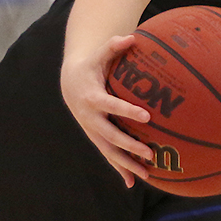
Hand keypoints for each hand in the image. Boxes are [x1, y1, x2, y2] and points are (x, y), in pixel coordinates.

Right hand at [61, 33, 154, 184]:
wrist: (71, 84)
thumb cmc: (92, 66)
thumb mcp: (99, 54)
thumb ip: (114, 46)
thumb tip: (131, 37)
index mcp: (92, 97)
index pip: (111, 106)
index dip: (127, 111)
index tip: (147, 116)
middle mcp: (91, 118)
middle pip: (111, 135)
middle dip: (129, 145)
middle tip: (150, 152)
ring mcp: (92, 131)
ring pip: (109, 151)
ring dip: (127, 164)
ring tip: (147, 174)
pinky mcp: (96, 138)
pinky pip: (108, 156)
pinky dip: (120, 170)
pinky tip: (133, 184)